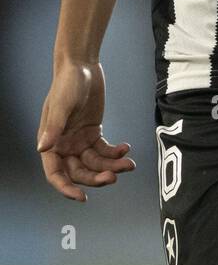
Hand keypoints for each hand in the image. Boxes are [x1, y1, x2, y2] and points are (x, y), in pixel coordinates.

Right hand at [37, 60, 134, 201]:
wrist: (82, 66)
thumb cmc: (67, 84)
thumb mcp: (61, 105)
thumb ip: (54, 128)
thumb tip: (43, 149)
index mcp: (51, 143)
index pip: (55, 174)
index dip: (66, 188)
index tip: (82, 198)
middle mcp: (64, 146)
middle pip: (80, 172)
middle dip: (97, 177)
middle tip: (115, 176)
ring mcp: (80, 141)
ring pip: (96, 164)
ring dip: (111, 166)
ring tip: (129, 163)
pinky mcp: (94, 133)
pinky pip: (105, 151)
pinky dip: (115, 153)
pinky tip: (126, 148)